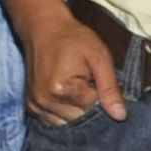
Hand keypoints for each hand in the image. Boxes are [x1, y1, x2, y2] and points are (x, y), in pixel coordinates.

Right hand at [20, 11, 126, 125]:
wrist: (44, 27)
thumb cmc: (73, 38)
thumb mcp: (99, 57)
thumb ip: (110, 88)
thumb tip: (120, 116)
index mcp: (60, 89)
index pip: (92, 109)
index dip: (99, 93)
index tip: (93, 76)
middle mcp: (44, 100)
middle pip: (78, 119)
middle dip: (87, 104)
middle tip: (86, 80)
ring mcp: (35, 105)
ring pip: (66, 123)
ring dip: (75, 110)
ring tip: (75, 86)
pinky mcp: (31, 105)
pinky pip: (53, 120)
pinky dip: (63, 111)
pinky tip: (66, 94)